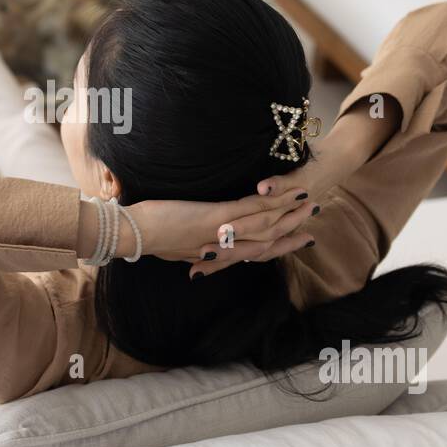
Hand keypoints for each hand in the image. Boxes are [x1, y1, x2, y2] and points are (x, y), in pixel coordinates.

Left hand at [129, 172, 317, 277]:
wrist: (133, 235)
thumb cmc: (148, 237)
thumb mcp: (176, 248)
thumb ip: (194, 251)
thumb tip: (199, 254)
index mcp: (214, 253)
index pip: (252, 254)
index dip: (276, 248)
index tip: (295, 242)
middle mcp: (223, 246)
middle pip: (266, 242)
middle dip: (291, 233)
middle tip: (314, 226)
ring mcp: (223, 233)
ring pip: (265, 225)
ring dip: (290, 213)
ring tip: (309, 202)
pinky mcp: (217, 219)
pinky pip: (252, 210)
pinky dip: (274, 200)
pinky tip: (289, 191)